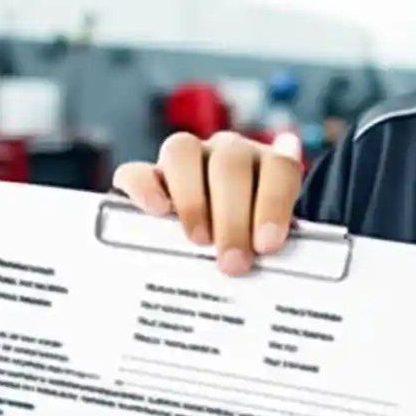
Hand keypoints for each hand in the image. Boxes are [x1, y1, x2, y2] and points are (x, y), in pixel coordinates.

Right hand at [111, 131, 304, 275]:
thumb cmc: (251, 245)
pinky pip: (137, 170)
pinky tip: (156, 212)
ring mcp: (187, 158)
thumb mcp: (266, 245)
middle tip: (233, 263)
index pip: (279, 167)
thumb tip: (276, 262)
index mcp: (267, 165)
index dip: (274, 202)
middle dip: (233, 217)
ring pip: (182, 152)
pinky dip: (145, 187)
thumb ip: (272, 245)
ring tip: (199, 242)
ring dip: (192, 199)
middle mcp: (228, 152)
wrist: (219, 243)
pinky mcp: (146, 176)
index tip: (267, 245)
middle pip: (230, 164)